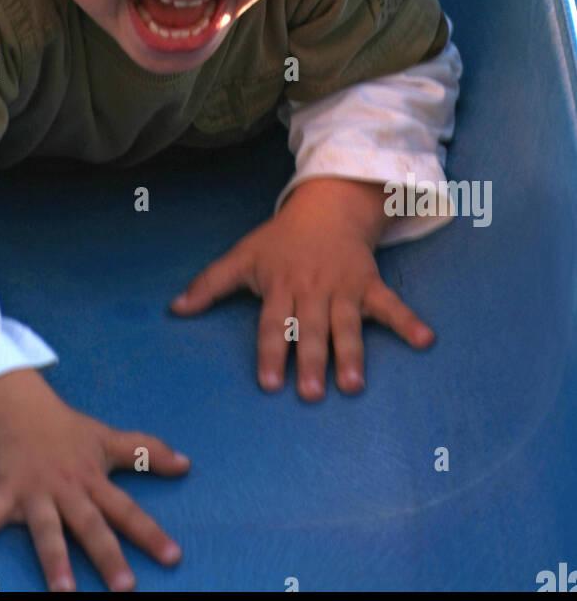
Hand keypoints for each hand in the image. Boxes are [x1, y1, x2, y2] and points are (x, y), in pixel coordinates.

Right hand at [0, 367, 189, 590]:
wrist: (13, 404)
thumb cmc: (62, 428)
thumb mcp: (105, 439)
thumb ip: (145, 452)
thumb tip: (186, 463)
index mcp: (92, 479)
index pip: (126, 509)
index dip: (149, 533)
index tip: (173, 557)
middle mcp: (67, 488)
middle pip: (91, 525)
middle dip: (108, 555)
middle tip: (125, 586)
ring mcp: (34, 489)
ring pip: (46, 528)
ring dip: (53, 559)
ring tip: (63, 591)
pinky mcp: (2, 489)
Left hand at [170, 176, 434, 398]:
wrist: (326, 207)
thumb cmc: (280, 239)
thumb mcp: (243, 256)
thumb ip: (210, 285)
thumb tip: (174, 309)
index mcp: (281, 286)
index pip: (273, 324)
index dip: (270, 352)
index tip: (268, 382)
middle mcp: (312, 290)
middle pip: (310, 330)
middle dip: (311, 361)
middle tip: (311, 394)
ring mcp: (344, 288)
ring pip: (347, 324)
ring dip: (352, 353)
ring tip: (353, 385)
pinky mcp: (370, 284)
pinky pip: (391, 305)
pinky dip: (408, 322)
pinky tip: (425, 340)